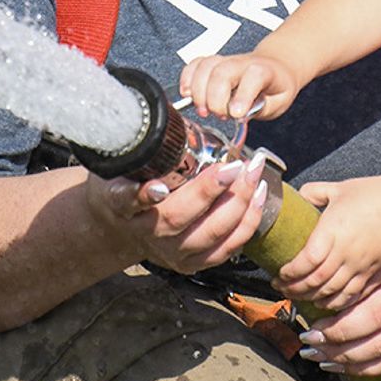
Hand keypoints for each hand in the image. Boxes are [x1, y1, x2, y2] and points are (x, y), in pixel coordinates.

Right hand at [87, 148, 270, 274]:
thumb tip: (164, 117)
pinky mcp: (193, 264)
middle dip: (210, 191)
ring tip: (254, 173)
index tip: (158, 187)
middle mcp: (146, 233)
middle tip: (236, 166)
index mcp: (122, 206)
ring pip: (208, 235)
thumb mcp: (125, 164)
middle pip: (177, 218)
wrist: (125, 226)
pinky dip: (248, 221)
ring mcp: (170, 252)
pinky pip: (227, 248)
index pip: (127, 201)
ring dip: (238, 203)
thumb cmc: (131, 183)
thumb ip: (143, 149)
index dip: (142, 196)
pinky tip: (259, 194)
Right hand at [178, 52, 301, 120]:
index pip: (253, 76)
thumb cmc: (276, 85)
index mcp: (264, 71)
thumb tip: (241, 115)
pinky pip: (194, 64)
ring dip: (199, 91)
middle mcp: (242, 63)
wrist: (275, 65)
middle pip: (223, 72)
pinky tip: (188, 94)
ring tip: (203, 109)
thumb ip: (262, 109)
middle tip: (219, 115)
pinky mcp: (212, 63)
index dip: (243, 95)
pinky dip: (186, 79)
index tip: (236, 114)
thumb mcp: (279, 102)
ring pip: (205, 66)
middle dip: (215, 98)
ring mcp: (225, 61)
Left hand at [276, 173, 380, 310]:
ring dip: (312, 298)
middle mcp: (345, 252)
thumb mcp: (339, 188)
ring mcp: (361, 265)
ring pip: (332, 292)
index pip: (305, 261)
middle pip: (315, 281)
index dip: (289, 272)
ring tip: (299, 297)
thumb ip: (314, 192)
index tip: (278, 274)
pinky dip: (336, 303)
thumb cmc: (374, 193)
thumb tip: (297, 196)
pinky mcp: (375, 272)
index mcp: (332, 231)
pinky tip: (326, 303)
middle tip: (281, 290)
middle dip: (294, 289)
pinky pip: (352, 294)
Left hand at [294, 248, 380, 376]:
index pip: (369, 313)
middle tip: (308, 345)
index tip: (310, 329)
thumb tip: (316, 287)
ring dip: (349, 362)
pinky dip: (370, 369)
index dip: (339, 326)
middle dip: (338, 346)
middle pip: (376, 338)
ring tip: (319, 359)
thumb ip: (360, 275)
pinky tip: (345, 367)